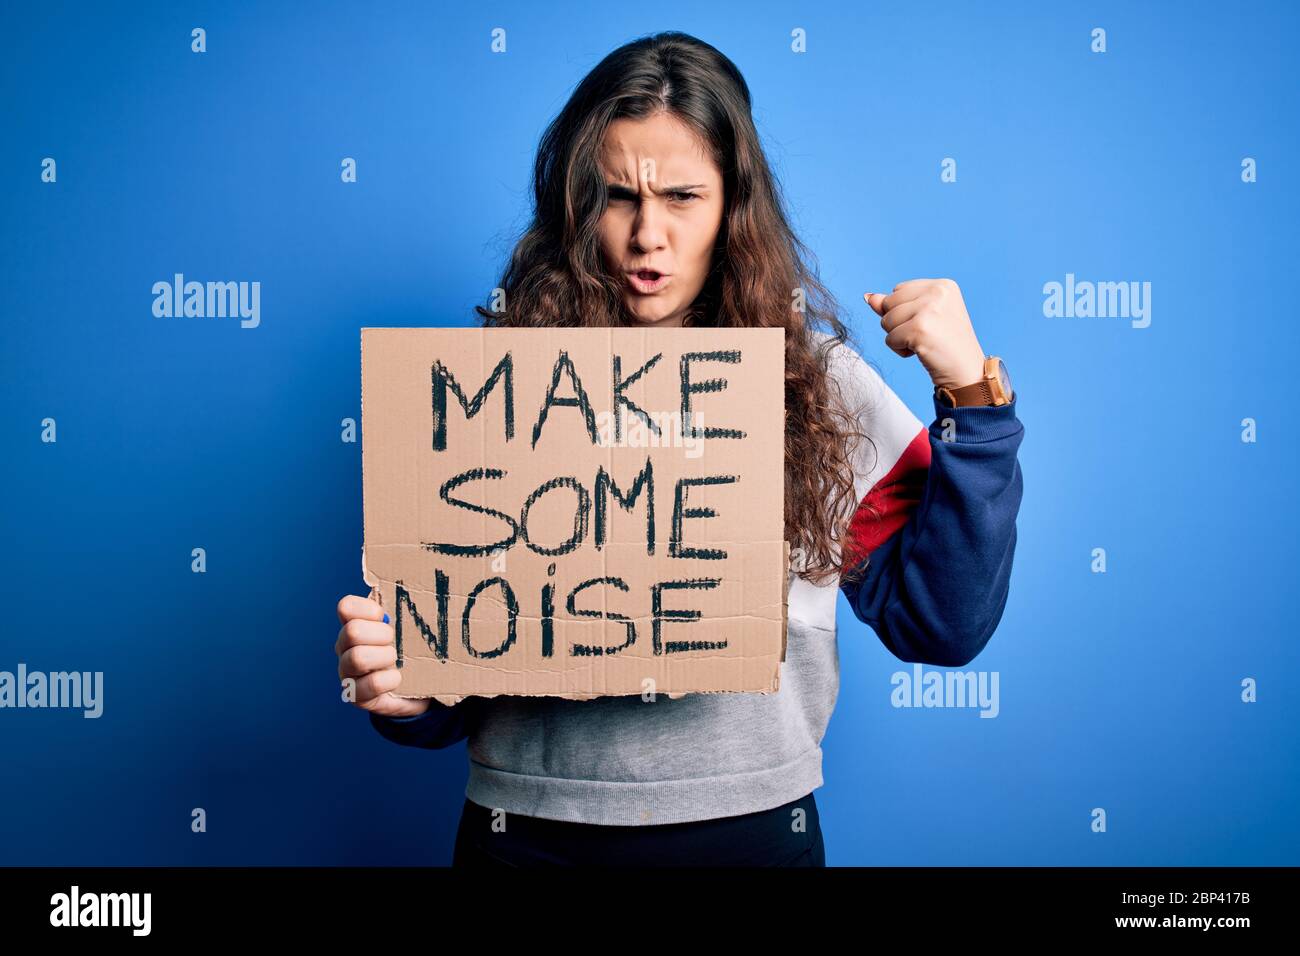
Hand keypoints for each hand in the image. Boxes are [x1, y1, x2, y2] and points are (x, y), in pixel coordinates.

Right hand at [335, 594, 430, 718]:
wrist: (419, 687)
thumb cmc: (413, 649)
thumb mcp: (411, 625)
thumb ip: (409, 606)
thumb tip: (434, 580)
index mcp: (354, 624)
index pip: (346, 607)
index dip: (368, 609)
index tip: (387, 617)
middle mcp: (345, 647)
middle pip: (352, 631)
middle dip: (381, 635)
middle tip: (395, 641)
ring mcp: (347, 673)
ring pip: (357, 658)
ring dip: (384, 657)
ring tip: (397, 660)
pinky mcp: (356, 697)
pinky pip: (367, 686)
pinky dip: (388, 680)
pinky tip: (397, 679)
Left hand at [864, 278, 986, 389]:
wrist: (966, 372)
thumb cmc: (945, 345)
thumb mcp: (923, 317)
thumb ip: (896, 304)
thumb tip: (868, 297)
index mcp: (942, 285)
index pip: (898, 290)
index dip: (904, 312)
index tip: (929, 324)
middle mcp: (938, 291)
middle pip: (888, 303)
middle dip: (898, 323)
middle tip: (926, 334)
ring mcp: (929, 309)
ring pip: (886, 321)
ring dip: (898, 337)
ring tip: (924, 342)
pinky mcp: (919, 329)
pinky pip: (889, 339)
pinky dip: (900, 350)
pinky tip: (921, 351)